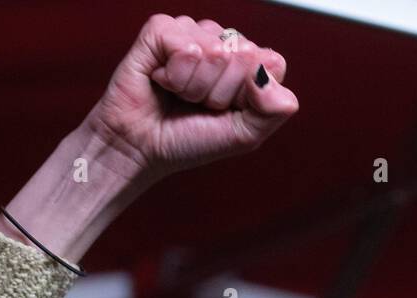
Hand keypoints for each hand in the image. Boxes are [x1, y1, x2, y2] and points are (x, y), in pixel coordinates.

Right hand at [82, 14, 298, 182]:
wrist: (142, 148)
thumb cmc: (189, 140)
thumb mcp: (244, 135)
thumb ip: (273, 109)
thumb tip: (268, 74)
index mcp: (246, 64)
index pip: (272, 63)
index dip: (249, 95)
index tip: (225, 111)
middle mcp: (221, 43)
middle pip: (245, 55)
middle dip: (220, 93)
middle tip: (199, 105)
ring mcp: (191, 33)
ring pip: (215, 50)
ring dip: (195, 87)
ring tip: (180, 94)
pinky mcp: (161, 31)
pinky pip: (185, 48)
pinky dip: (174, 76)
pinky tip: (162, 81)